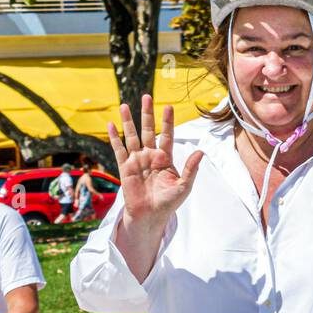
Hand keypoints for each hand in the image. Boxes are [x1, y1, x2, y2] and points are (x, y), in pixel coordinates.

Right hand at [108, 93, 203, 227]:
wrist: (150, 216)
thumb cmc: (168, 203)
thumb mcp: (183, 186)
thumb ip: (191, 169)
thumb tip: (201, 152)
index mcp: (165, 158)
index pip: (167, 135)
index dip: (167, 121)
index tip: (168, 106)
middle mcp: (151, 156)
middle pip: (149, 130)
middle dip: (147, 114)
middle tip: (147, 96)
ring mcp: (137, 160)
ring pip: (132, 136)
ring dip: (129, 121)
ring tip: (125, 105)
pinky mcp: (125, 167)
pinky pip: (119, 150)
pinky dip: (115, 138)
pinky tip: (111, 125)